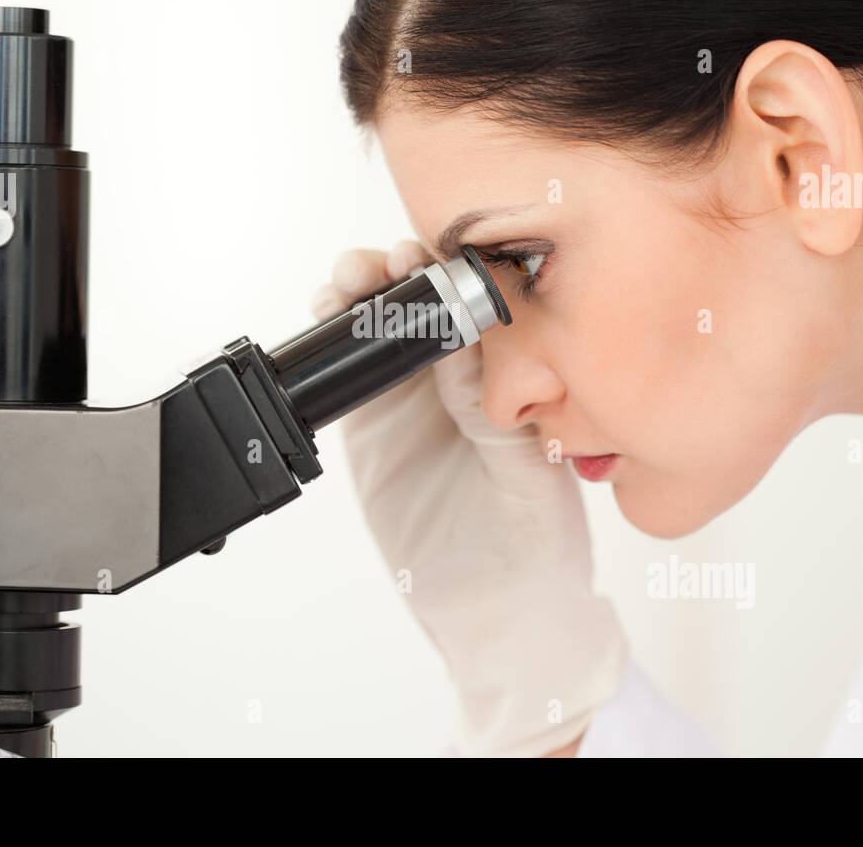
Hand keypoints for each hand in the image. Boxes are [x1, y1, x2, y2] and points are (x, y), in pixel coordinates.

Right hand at [310, 240, 626, 756]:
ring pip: (378, 325)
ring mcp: (411, 397)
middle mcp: (458, 376)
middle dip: (396, 268)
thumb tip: (458, 349)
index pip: (478, 302)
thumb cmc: (536, 541)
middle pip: (420, 299)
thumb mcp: (526, 475)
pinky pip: (347, 373)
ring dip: (358, 292)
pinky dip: (331, 342)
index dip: (454, 269)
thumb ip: (489, 415)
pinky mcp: (372, 426)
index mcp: (509, 375)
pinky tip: (325, 319)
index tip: (433, 255)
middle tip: (381, 265)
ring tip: (346, 285)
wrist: (492, 607)